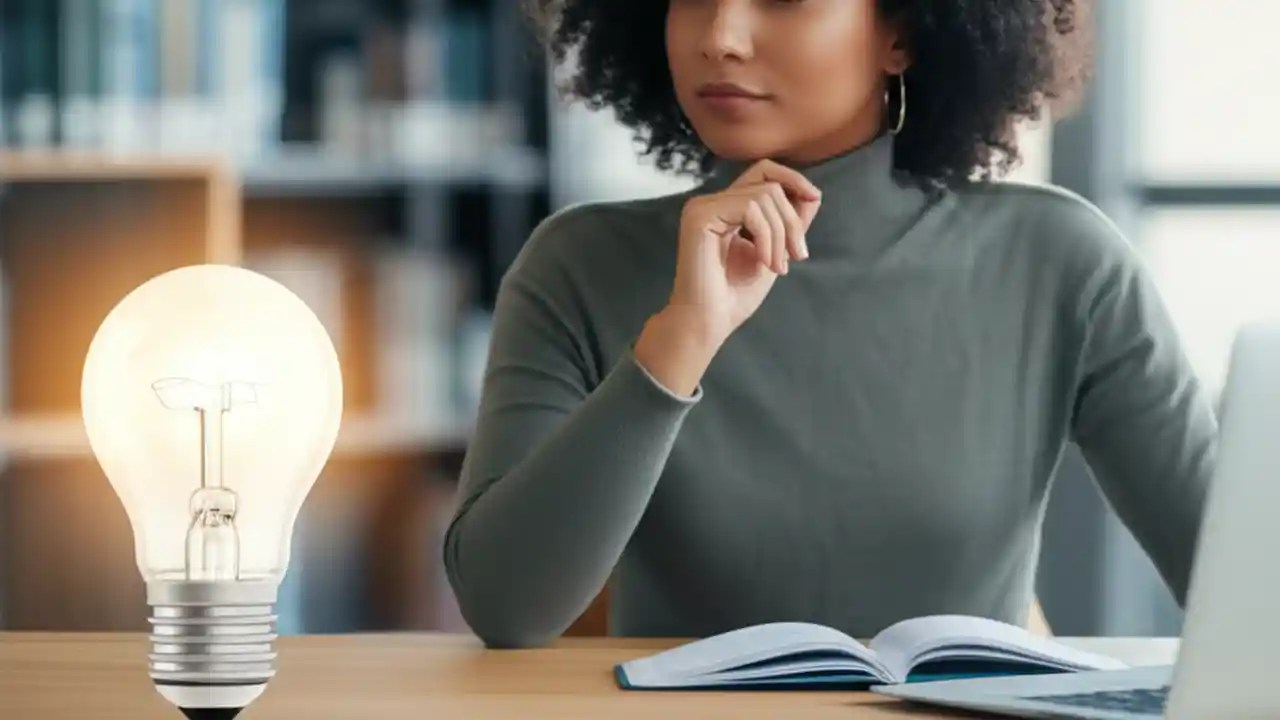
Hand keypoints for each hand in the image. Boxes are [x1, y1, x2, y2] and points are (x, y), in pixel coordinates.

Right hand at [669, 159, 822, 343]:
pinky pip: (750, 208)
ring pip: (763, 195)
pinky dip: (766, 236)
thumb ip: (789, 223)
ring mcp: (702, 207)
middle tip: (798, 255)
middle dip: (792, 219)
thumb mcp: (774, 252)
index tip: (814, 199)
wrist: (708, 323)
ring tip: (777, 266)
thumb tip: (813, 194)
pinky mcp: (700, 216)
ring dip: (781, 233)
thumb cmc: (735, 296)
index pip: (763, 171)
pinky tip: (764, 262)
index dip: (793, 179)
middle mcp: (711, 202)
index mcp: (726, 208)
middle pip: (769, 183)